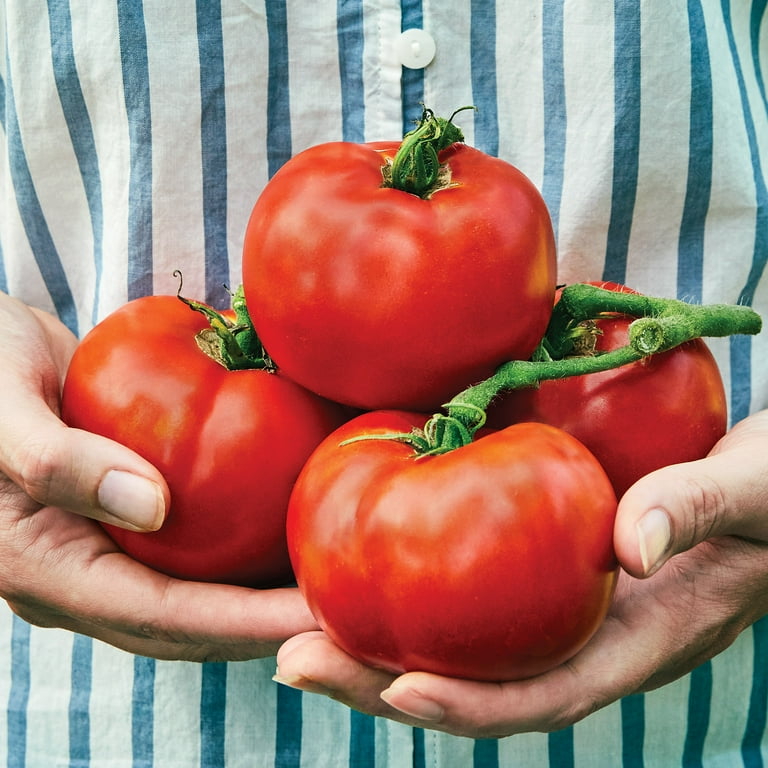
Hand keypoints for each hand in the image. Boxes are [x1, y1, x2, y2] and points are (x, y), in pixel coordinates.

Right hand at [0, 293, 315, 659]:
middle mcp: (82, 574)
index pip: (161, 615)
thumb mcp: (1, 409)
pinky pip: (193, 547)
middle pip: (190, 622)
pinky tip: (292, 525)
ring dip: (262, 593)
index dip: (243, 623)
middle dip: (268, 624)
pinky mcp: (127, 518)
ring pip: (196, 591)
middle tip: (345, 610)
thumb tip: (154, 508)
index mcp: (45, 568)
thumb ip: (59, 462)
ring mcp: (106, 548)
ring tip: (333, 577)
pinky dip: (243, 546)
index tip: (317, 617)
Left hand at [274, 409, 767, 736]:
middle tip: (291, 659)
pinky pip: (473, 593)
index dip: (473, 704)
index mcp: (639, 638)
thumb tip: (631, 547)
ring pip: (461, 640)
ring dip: (375, 638)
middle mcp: (588, 634)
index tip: (393, 690)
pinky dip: (412, 589)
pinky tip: (358, 562)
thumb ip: (696, 510)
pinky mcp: (546, 567)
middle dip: (380, 683)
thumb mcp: (752, 489)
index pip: (545, 693)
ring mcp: (562, 605)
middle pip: (477, 679)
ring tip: (291, 621)